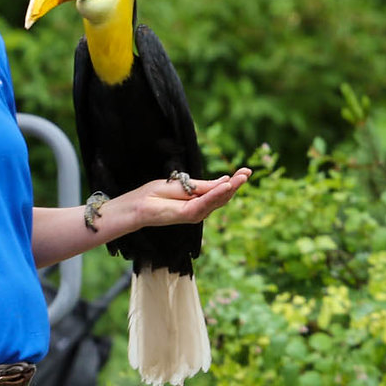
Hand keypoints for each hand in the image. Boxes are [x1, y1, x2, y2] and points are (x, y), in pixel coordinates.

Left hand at [116, 168, 251, 229]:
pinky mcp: (187, 214)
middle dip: (236, 184)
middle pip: (222, 196)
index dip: (234, 181)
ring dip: (230, 188)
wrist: (137, 206)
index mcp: (198, 200)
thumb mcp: (183, 184)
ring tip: (241, 177)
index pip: (220, 191)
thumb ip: (204, 186)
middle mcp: (199, 209)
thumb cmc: (154, 195)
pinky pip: (205, 203)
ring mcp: (194, 213)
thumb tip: (226, 180)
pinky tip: (227, 186)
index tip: (246, 171)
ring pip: (217, 200)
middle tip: (248, 172)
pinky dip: (216, 194)